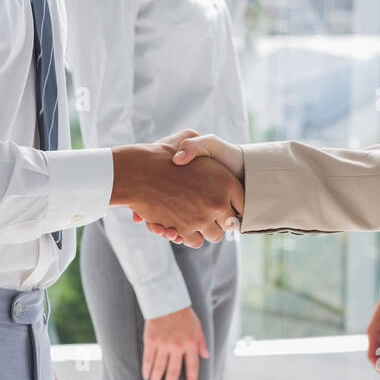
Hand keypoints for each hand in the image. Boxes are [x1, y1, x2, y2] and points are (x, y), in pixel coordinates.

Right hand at [110, 131, 243, 247]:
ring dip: (205, 229)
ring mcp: (201, 218)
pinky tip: (180, 224)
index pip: (243, 204)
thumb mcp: (188, 139)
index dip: (236, 207)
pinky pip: (194, 241)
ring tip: (194, 218)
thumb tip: (210, 163)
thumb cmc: (161, 154)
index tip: (228, 207)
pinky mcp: (184, 230)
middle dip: (220, 220)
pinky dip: (188, 236)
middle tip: (208, 213)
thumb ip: (202, 146)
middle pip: (229, 224)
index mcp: (226, 181)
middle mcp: (217, 202)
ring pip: (214, 235)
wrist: (135, 172)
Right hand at [142, 306, 208, 379]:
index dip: (192, 378)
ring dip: (155, 379)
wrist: (166, 300)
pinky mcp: (151, 340)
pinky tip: (145, 375)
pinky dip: (146, 368)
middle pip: (173, 371)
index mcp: (190, 343)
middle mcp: (176, 346)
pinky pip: (148, 358)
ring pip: (158, 367)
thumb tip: (206, 356)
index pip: (192, 365)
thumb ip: (201, 342)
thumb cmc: (184, 314)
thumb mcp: (198, 326)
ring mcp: (162, 344)